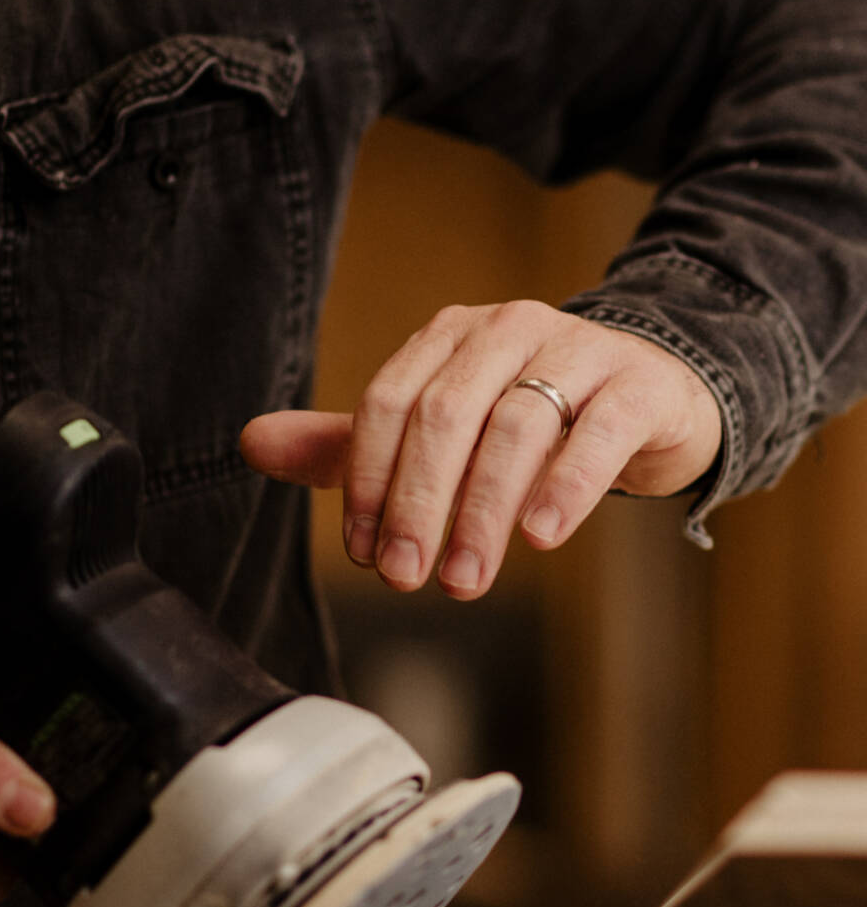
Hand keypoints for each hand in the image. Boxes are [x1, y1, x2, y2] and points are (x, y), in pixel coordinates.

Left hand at [241, 301, 722, 599]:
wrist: (653, 397)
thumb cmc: (536, 420)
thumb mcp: (440, 431)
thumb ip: (354, 444)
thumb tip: (252, 443)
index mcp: (449, 337)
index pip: (390, 403)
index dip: (369, 480)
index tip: (364, 552)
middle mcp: (509, 330)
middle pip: (446, 413)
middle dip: (418, 502)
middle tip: (407, 575)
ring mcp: (579, 350)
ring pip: (518, 424)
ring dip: (483, 510)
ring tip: (467, 576)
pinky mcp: (638, 384)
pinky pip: (599, 430)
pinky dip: (566, 484)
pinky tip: (541, 534)